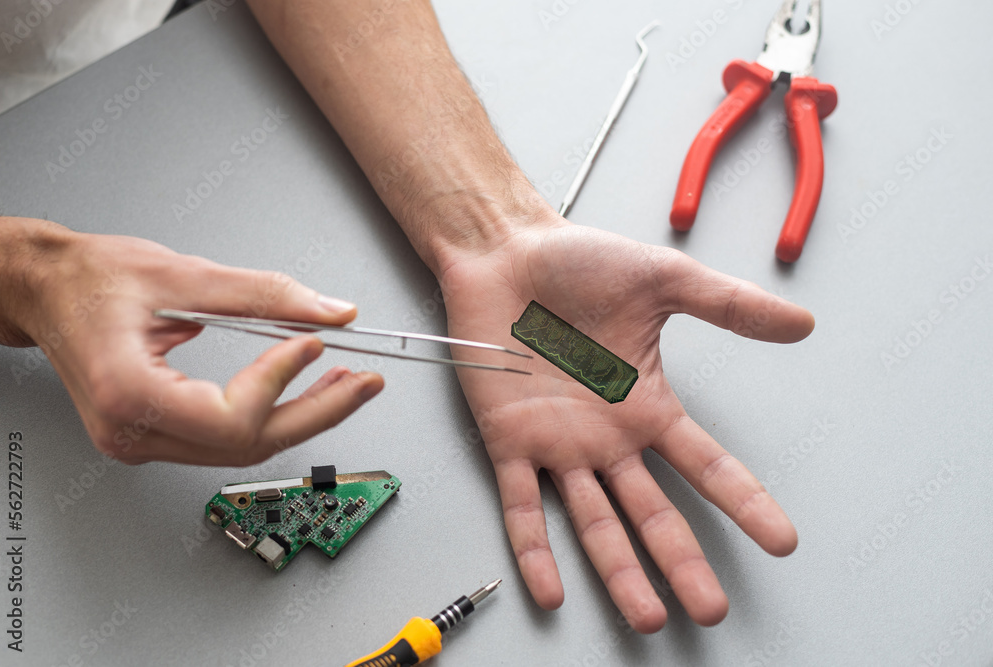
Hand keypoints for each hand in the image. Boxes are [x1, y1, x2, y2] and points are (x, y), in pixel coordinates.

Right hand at [0, 218, 382, 464]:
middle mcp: (131, 431)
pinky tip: (303, 390)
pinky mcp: (154, 434)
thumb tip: (331, 313)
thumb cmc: (90, 279)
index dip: (280, 384)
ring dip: (301, 415)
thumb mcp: (184, 275)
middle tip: (364, 383)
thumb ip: (265, 296)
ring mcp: (141, 440)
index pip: (229, 419)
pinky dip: (270, 413)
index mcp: (127, 393)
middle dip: (316, 412)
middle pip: (247, 446)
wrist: (45, 290)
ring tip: (345, 383)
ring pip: (242, 448)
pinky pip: (225, 438)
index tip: (312, 344)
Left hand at [440, 218, 813, 631]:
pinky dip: (534, 549)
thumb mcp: (663, 280)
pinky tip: (552, 590)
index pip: (706, 465)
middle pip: (653, 513)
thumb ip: (729, 306)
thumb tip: (800, 324)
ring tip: (648, 617)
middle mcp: (605, 437)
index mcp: (645, 404)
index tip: (781, 540)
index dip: (745, 502)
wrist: (504, 249)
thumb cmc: (576, 262)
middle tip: (711, 609)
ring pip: (594, 522)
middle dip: (683, 563)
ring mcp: (557, 445)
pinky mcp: (508, 441)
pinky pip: (521, 505)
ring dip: (619, 572)